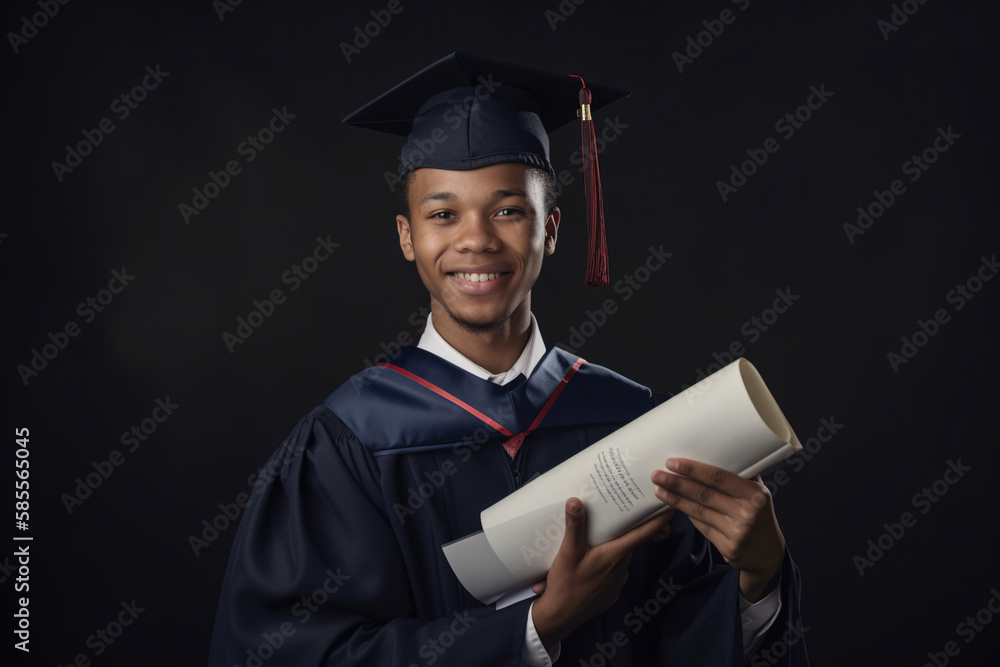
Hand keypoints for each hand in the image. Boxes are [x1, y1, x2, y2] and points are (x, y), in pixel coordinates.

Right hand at [530, 498, 675, 644]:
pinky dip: (608, 561)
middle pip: (631, 541)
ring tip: (598, 535)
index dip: (659, 521)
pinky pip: (614, 570)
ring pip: (621, 555)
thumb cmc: (566, 585)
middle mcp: (621, 568)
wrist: (560, 617)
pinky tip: (591, 559)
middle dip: (628, 527)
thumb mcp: (567, 552)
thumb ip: (574, 526)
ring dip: (614, 545)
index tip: (670, 508)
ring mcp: (617, 581)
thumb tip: (576, 500)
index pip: (644, 534)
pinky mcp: (611, 591)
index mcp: (614, 555)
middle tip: (620, 511)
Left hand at [651, 458, 783, 600]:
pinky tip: (674, 505)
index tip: (673, 463)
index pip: (719, 478)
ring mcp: (737, 533)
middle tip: (657, 475)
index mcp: (755, 495)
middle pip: (705, 495)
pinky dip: (687, 514)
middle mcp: (747, 514)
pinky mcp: (728, 549)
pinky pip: (702, 526)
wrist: (768, 553)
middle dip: (677, 484)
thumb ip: (740, 477)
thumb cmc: (760, 515)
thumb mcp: (758, 493)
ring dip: (676, 500)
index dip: (694, 470)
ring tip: (658, 489)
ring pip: (699, 512)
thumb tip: (716, 452)